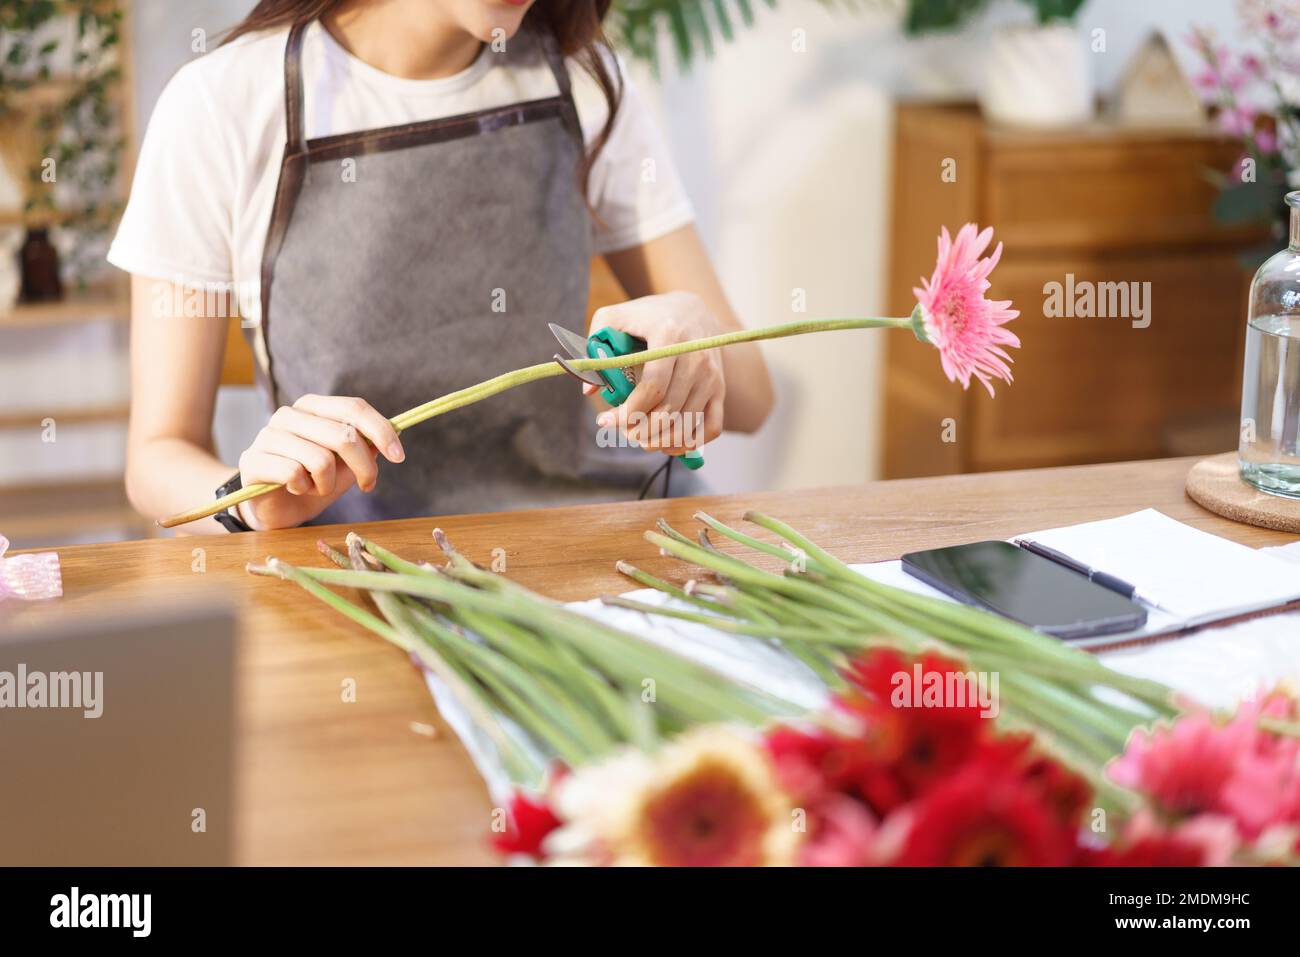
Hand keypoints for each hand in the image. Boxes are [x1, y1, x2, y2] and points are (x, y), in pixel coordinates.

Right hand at [235, 394, 403, 529]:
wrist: (276, 508)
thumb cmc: (314, 481)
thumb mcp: (348, 464)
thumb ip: (366, 447)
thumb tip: (392, 437)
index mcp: (313, 406)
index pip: (353, 407)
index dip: (381, 431)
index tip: (399, 456)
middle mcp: (288, 414)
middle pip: (343, 435)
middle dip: (364, 467)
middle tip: (367, 486)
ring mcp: (267, 435)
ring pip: (321, 460)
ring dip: (328, 484)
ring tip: (317, 487)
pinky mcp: (253, 461)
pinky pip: (294, 475)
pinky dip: (304, 489)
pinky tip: (295, 489)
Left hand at [588, 292, 724, 456]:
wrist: (693, 308)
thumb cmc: (648, 315)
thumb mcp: (615, 317)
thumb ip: (594, 345)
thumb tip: (590, 391)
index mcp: (669, 337)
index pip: (652, 388)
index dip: (627, 412)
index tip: (604, 421)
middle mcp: (695, 358)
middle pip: (668, 411)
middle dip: (639, 430)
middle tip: (622, 430)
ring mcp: (711, 375)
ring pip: (686, 424)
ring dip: (659, 441)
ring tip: (639, 438)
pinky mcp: (719, 388)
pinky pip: (711, 427)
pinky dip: (689, 443)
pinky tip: (668, 443)